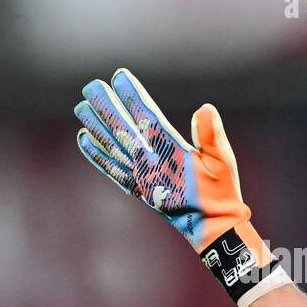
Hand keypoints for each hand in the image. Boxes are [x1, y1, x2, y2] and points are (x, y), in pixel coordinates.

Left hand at [75, 67, 266, 256]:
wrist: (212, 229)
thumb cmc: (221, 193)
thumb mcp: (224, 163)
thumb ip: (212, 136)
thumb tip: (205, 108)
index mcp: (174, 155)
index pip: (148, 120)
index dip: (133, 98)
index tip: (119, 77)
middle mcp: (152, 166)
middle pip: (123, 131)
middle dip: (107, 107)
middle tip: (91, 86)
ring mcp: (141, 179)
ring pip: (113, 148)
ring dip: (96, 126)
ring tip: (81, 107)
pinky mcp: (138, 189)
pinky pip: (111, 169)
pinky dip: (96, 154)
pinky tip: (85, 138)